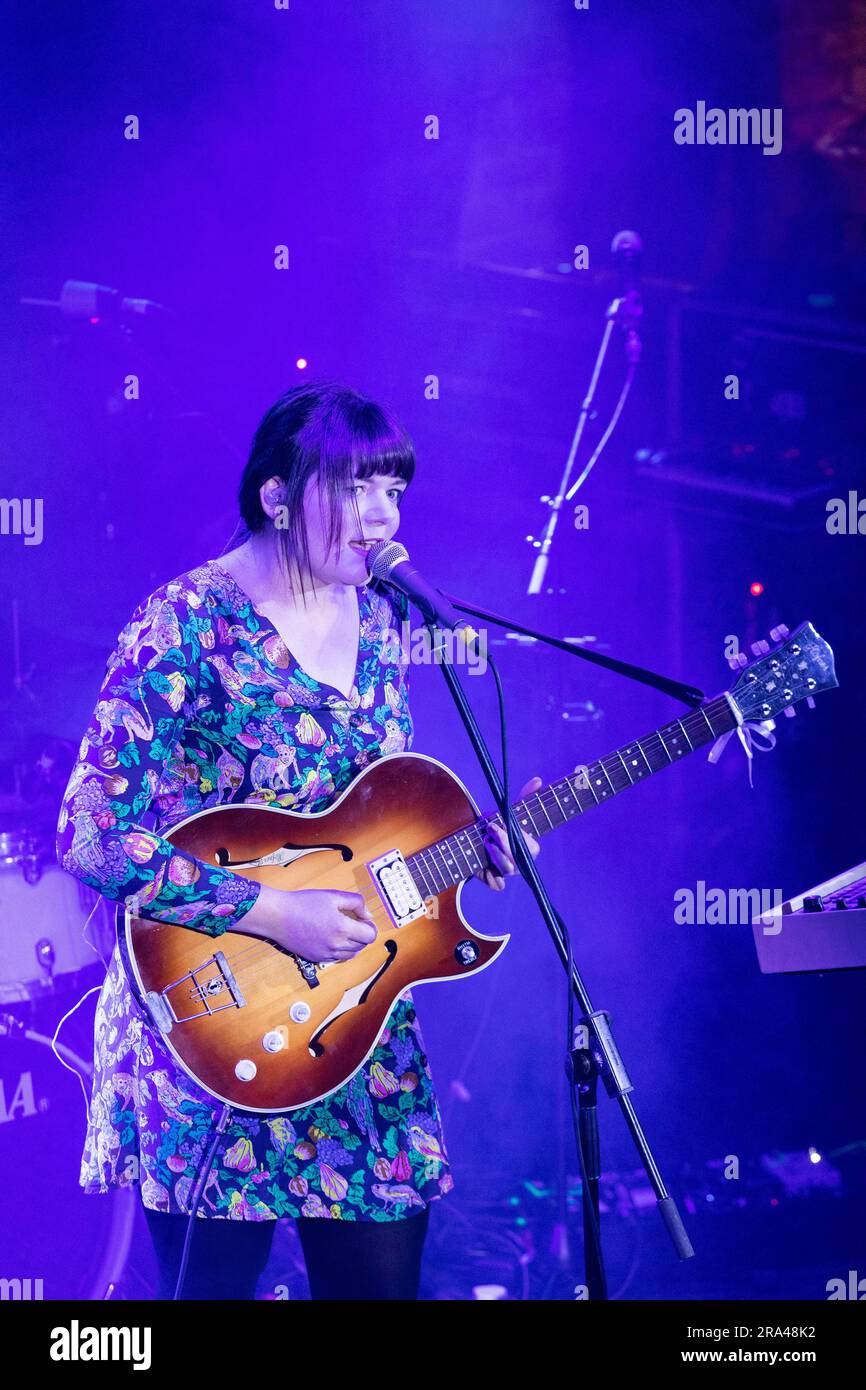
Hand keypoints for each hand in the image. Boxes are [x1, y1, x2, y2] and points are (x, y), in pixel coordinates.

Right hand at [237, 884, 377, 961]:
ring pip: (351, 954)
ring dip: (353, 943)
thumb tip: (368, 915)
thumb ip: (356, 903)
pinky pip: (337, 958)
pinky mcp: (317, 958)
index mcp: (342, 928)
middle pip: (362, 945)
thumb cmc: (303, 904)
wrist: (279, 916)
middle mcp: (336, 945)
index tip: (364, 920)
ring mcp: (327, 954)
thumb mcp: (333, 895)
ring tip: (343, 930)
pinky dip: (340, 949)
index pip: (370, 936)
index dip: (370, 927)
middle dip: (362, 934)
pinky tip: (333, 937)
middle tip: (354, 922)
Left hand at [476, 776, 542, 890]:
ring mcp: (508, 873)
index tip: (503, 823)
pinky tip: (484, 865)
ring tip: (484, 841)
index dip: (520, 837)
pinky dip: (490, 875)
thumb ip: (524, 797)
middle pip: (520, 859)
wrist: (474, 844)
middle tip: (490, 829)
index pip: (533, 848)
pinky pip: (497, 884)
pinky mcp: (494, 880)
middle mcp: (520, 862)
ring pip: (508, 870)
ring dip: (496, 854)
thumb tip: (538, 780)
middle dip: (505, 843)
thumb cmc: (497, 826)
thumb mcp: (508, 811)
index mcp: (527, 847)